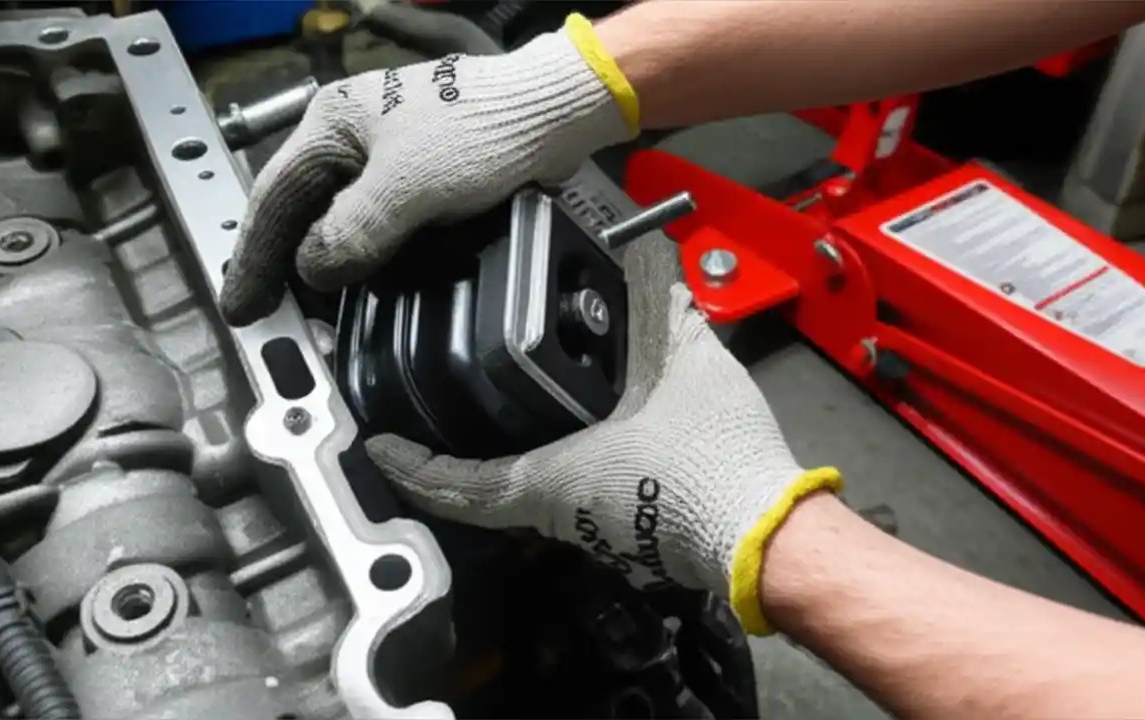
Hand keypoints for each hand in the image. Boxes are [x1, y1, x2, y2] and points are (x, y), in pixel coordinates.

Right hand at [219, 14, 637, 324]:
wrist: (555, 112)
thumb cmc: (479, 134)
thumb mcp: (405, 187)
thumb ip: (350, 233)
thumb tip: (313, 271)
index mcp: (332, 124)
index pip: (273, 198)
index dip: (252, 258)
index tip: (241, 307)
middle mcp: (351, 137)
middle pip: (300, 211)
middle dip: (283, 265)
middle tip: (270, 316)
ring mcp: (387, 156)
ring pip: (338, 220)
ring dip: (324, 265)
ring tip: (311, 313)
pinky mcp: (422, 177)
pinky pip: (377, 224)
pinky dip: (363, 256)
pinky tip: (361, 286)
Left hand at [368, 284, 841, 634]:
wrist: (767, 531)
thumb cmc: (712, 461)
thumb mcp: (685, 365)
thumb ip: (660, 303)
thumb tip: (646, 249)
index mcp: (553, 478)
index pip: (459, 482)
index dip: (412, 466)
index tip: (377, 447)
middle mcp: (561, 513)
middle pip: (481, 498)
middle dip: (446, 466)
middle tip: (422, 427)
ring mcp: (591, 530)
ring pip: (521, 503)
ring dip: (496, 468)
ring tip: (484, 421)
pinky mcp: (623, 534)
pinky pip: (566, 502)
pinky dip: (546, 470)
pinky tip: (565, 440)